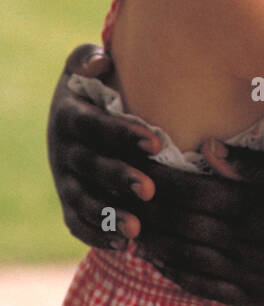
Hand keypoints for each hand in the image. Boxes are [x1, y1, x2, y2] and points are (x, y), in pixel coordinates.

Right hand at [47, 44, 160, 249]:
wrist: (77, 117)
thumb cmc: (95, 86)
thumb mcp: (86, 65)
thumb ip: (89, 58)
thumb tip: (99, 62)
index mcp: (70, 115)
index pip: (94, 125)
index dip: (122, 133)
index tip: (156, 141)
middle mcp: (64, 150)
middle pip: (89, 166)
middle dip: (118, 178)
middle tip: (149, 189)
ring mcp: (65, 180)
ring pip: (83, 201)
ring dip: (108, 215)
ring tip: (136, 230)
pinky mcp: (69, 204)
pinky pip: (78, 224)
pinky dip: (99, 236)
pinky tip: (126, 247)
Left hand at [129, 145, 263, 305]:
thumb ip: (254, 164)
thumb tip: (206, 148)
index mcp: (255, 205)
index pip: (191, 189)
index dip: (158, 178)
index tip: (135, 163)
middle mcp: (246, 240)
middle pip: (180, 223)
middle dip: (146, 208)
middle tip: (119, 194)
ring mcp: (249, 272)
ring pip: (185, 257)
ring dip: (153, 242)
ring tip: (127, 227)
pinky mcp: (256, 297)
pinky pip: (205, 288)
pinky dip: (176, 275)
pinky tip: (159, 263)